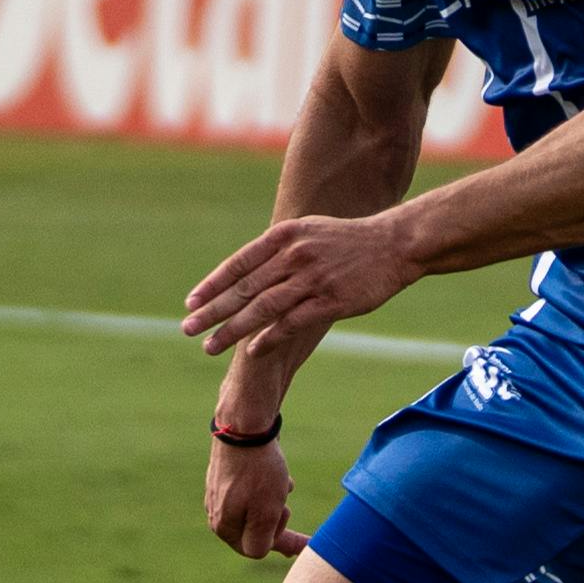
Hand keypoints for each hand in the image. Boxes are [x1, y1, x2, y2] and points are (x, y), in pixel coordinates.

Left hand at [185, 213, 420, 354]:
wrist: (396, 243)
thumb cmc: (351, 241)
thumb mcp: (309, 232)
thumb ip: (279, 249)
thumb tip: (250, 268)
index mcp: (284, 236)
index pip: (238, 264)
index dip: (212, 285)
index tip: (191, 303)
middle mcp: (294, 256)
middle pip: (243, 288)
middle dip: (212, 312)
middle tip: (187, 329)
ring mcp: (312, 279)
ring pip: (262, 308)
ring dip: (232, 330)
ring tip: (210, 346)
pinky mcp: (332, 301)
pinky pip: (292, 323)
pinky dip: (269, 337)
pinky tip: (252, 351)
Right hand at [205, 432, 304, 559]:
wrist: (244, 425)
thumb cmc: (258, 472)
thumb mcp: (266, 514)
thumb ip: (260, 542)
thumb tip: (257, 553)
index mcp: (222, 525)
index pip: (253, 549)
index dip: (276, 537)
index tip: (286, 515)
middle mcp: (215, 511)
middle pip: (255, 528)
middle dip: (276, 517)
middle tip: (286, 502)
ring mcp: (218, 491)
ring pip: (257, 506)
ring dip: (276, 499)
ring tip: (284, 483)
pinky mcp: (226, 474)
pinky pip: (253, 489)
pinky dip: (269, 484)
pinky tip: (279, 472)